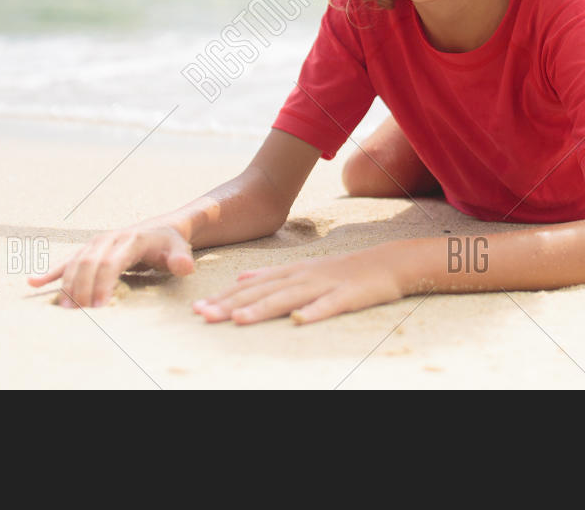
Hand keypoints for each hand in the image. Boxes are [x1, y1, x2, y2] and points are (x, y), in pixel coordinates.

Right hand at [28, 225, 194, 308]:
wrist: (162, 228)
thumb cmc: (170, 244)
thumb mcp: (180, 250)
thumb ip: (181, 259)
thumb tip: (184, 267)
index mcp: (130, 239)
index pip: (111, 263)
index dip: (103, 284)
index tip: (101, 306)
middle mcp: (109, 239)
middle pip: (89, 264)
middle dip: (83, 290)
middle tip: (82, 317)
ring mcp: (96, 243)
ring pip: (75, 264)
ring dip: (68, 286)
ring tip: (66, 311)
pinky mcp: (88, 249)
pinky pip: (66, 261)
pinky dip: (50, 272)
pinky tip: (33, 283)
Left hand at [192, 248, 405, 325]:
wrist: (387, 263)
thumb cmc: (343, 271)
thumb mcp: (304, 268)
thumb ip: (272, 274)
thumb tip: (241, 278)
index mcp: (292, 272)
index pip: (251, 285)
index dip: (223, 297)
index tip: (197, 308)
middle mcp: (303, 276)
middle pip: (262, 291)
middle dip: (231, 304)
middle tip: (203, 315)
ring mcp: (325, 285)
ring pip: (289, 298)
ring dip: (263, 308)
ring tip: (239, 320)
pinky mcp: (347, 296)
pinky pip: (328, 306)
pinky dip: (313, 313)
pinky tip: (298, 321)